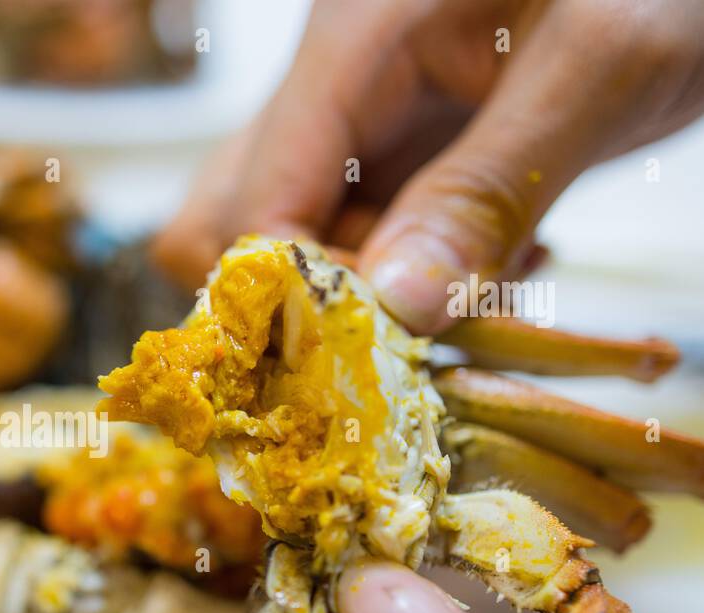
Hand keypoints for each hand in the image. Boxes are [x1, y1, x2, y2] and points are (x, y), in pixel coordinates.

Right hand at [153, 0, 703, 331]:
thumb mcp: (600, 69)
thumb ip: (490, 188)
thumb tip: (396, 307)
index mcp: (354, 45)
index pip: (257, 205)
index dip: (300, 298)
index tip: (377, 355)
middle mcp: (333, 82)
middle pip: (225, 220)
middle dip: (295, 301)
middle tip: (399, 334)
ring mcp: (362, 115)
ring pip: (289, 234)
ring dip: (358, 296)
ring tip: (461, 295)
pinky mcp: (404, 144)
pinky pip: (359, 231)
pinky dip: (406, 275)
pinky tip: (492, 262)